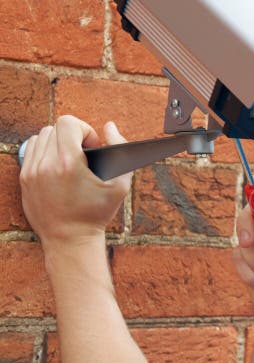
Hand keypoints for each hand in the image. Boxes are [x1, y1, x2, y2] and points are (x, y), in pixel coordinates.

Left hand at [19, 115, 131, 250]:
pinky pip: (31, 151)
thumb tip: (110, 127)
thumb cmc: (96, 214)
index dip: (84, 129)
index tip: (92, 146)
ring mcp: (31, 172)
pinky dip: (45, 152)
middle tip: (84, 153)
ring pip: (40, 137)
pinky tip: (57, 165)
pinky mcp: (24, 179)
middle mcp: (46, 165)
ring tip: (70, 158)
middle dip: (72, 136)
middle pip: (54, 128)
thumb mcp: (120, 185)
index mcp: (68, 163)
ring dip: (57, 142)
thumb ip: (120, 149)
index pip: (68, 123)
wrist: (70, 239)